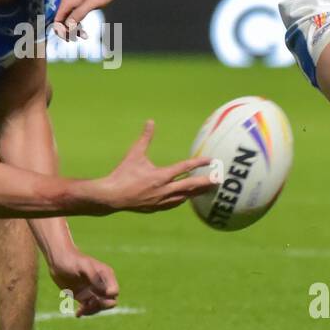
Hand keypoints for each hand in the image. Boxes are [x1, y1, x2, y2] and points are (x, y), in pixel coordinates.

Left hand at [47, 250, 118, 317]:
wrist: (57, 260)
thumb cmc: (71, 260)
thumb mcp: (84, 266)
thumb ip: (94, 277)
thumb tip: (105, 292)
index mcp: (106, 275)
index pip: (114, 291)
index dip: (108, 297)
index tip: (96, 297)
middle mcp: (101, 284)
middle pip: (109, 302)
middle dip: (100, 306)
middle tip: (88, 305)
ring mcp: (93, 291)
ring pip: (99, 307)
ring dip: (91, 311)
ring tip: (80, 310)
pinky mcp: (84, 296)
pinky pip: (89, 308)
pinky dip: (85, 312)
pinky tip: (77, 314)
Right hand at [53, 0, 117, 35]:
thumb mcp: (90, 4)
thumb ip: (78, 15)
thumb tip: (68, 26)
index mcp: (67, 2)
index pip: (57, 20)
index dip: (61, 31)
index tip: (69, 38)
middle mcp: (67, 1)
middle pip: (61, 21)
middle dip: (68, 31)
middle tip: (77, 38)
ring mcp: (72, 1)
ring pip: (68, 19)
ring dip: (74, 28)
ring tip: (84, 36)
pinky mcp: (78, 2)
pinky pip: (74, 15)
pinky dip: (77, 22)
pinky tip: (84, 29)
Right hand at [96, 120, 215, 212]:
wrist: (111, 196)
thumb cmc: (122, 173)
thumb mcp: (134, 153)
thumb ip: (145, 138)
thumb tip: (150, 121)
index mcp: (160, 175)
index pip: (184, 168)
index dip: (198, 163)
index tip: (210, 160)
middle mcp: (164, 190)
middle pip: (190, 186)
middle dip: (205, 182)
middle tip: (218, 180)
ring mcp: (161, 201)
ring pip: (184, 197)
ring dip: (196, 193)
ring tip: (206, 189)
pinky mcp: (156, 208)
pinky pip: (174, 204)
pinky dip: (182, 199)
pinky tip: (185, 197)